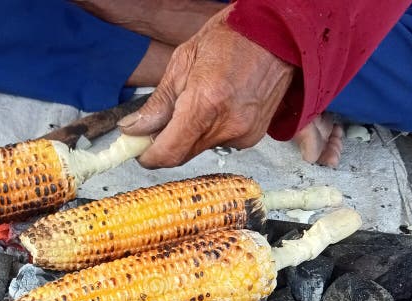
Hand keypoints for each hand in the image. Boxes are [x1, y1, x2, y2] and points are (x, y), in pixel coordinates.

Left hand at [118, 7, 295, 167]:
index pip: (169, 152)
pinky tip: (218, 105)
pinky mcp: (253, 136)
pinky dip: (211, 130)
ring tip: (198, 102)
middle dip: (166, 143)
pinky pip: (220, 142)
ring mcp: (244, 134)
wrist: (278, 33)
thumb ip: (158, 103)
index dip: (149, 156)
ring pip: (200, 149)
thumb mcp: (183, 62)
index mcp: (205, 104)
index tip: (138, 149)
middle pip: (183, 154)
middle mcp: (227, 126)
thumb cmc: (231, 38)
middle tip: (159, 123)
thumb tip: (133, 129)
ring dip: (190, 135)